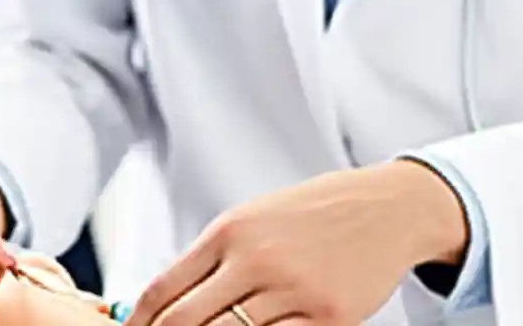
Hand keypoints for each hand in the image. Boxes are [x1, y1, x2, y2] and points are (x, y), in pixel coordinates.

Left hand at [127, 161, 467, 325]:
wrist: (383, 208)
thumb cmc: (309, 215)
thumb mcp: (250, 220)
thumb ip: (211, 258)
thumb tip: (167, 302)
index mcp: (228, 232)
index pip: (163, 289)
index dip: (139, 321)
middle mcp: (255, 260)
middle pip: (186, 321)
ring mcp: (293, 291)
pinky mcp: (329, 318)